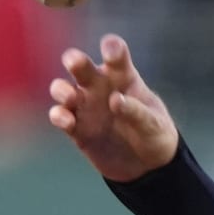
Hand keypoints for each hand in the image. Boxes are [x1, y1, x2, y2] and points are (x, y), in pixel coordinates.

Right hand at [48, 34, 178, 182]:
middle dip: (75, 60)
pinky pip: (61, 117)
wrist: (148, 166)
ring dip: (61, 89)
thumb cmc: (154, 134)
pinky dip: (59, 116)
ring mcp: (85, 106)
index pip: (116, 55)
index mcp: (123, 77)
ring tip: (71, 96)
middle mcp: (100, 87)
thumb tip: (115, 100)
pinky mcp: (77, 128)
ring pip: (63, 89)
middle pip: (81, 66)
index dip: (112, 48)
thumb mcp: (154, 124)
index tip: (111, 52)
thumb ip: (137, 112)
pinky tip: (66, 119)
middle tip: (74, 62)